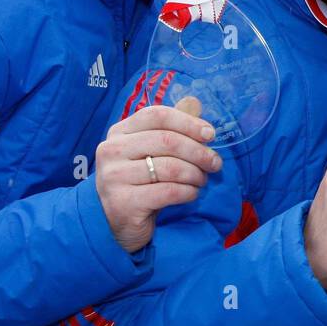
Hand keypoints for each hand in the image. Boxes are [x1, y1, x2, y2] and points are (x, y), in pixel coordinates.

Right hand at [95, 98, 220, 252]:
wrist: (117, 222)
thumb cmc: (140, 182)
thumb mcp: (151, 152)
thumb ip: (171, 128)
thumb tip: (195, 102)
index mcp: (119, 132)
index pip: (157, 115)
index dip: (188, 122)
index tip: (210, 135)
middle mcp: (111, 151)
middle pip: (167, 140)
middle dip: (199, 152)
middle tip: (215, 164)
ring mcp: (113, 177)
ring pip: (171, 168)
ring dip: (196, 174)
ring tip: (201, 180)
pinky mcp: (123, 203)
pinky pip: (168, 191)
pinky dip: (188, 192)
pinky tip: (191, 194)